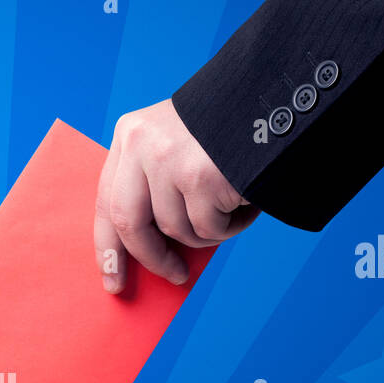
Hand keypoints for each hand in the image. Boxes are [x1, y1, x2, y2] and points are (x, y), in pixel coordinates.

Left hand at [94, 99, 259, 289]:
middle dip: (152, 258)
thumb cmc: (227, 135)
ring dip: (207, 232)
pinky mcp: (199, 176)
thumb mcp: (175, 146)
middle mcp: (142, 144)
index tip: (112, 279)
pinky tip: (245, 202)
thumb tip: (148, 251)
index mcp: (130, 135)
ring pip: (175, 230)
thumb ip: (154, 185)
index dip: (108, 247)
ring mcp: (168, 159)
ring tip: (231, 207)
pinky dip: (231, 226)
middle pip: (130, 223)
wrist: (276, 103)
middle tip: (174, 275)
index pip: (107, 202)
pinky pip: (208, 229)